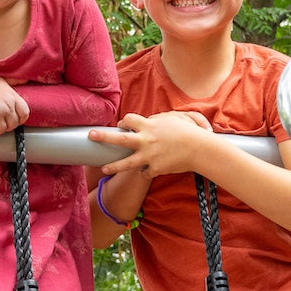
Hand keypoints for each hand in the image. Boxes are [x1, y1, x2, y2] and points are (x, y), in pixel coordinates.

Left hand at [89, 110, 212, 177]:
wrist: (200, 149)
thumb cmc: (190, 131)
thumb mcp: (175, 117)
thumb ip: (159, 118)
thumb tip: (150, 120)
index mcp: (149, 126)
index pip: (129, 119)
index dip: (124, 121)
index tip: (122, 125)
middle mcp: (146, 141)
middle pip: (119, 139)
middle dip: (103, 137)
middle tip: (91, 135)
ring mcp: (149, 156)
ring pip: (125, 163)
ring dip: (113, 166)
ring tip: (103, 169)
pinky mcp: (155, 169)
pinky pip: (145, 173)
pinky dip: (145, 172)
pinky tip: (147, 171)